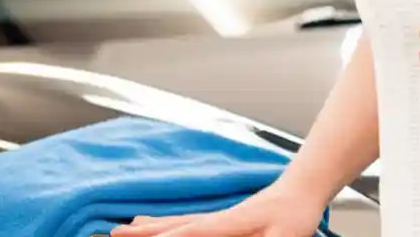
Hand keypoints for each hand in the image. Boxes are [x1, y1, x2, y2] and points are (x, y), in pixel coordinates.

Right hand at [110, 182, 326, 236]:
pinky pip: (188, 222)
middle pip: (173, 225)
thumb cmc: (296, 213)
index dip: (162, 235)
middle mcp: (217, 218)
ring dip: (152, 225)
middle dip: (145, 230)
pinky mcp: (224, 219)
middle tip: (114, 232)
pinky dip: (168, 223)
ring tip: (128, 226)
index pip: (188, 231)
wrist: (304, 187)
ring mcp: (218, 217)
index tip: (134, 235)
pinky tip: (161, 224)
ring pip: (177, 222)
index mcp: (228, 224)